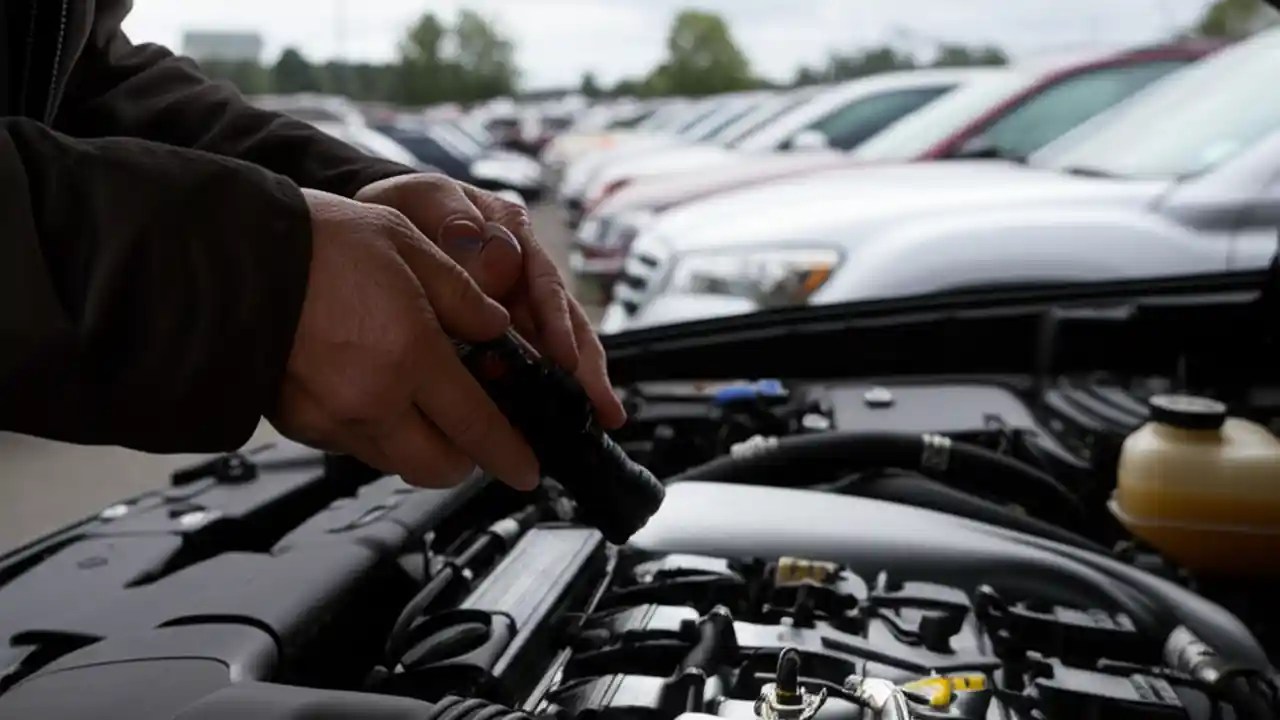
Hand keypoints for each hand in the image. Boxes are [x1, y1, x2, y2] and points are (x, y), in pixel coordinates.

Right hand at [270, 189, 539, 490]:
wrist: (226, 256)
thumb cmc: (314, 244)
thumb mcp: (407, 245)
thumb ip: (462, 294)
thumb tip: (496, 328)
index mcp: (409, 355)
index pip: (478, 427)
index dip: (510, 454)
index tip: (528, 469)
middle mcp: (371, 400)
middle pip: (437, 467)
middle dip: (466, 460)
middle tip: (474, 434)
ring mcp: (330, 419)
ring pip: (394, 461)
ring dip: (419, 445)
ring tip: (417, 399)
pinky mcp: (296, 425)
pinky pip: (352, 446)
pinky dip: (374, 431)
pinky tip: (370, 389)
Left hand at [355, 174, 626, 428]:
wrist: (373, 225)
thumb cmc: (403, 209)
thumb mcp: (422, 200)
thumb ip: (455, 221)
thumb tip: (502, 266)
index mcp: (510, 234)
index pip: (543, 282)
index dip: (554, 323)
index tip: (561, 358)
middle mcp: (523, 270)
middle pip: (565, 319)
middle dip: (585, 365)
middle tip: (602, 405)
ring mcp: (515, 302)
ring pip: (557, 343)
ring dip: (579, 381)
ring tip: (604, 416)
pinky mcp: (499, 331)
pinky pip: (532, 359)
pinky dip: (547, 387)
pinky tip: (567, 414)